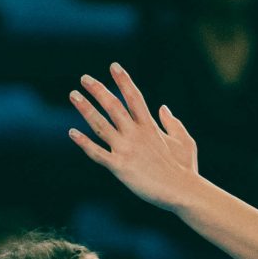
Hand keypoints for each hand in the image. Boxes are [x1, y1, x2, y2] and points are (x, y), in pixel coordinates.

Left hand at [70, 66, 200, 209]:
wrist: (182, 192)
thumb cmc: (185, 168)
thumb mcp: (184, 141)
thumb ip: (173, 123)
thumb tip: (163, 108)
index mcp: (150, 126)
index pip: (134, 97)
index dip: (123, 80)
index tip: (114, 66)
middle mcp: (136, 134)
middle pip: (113, 106)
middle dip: (98, 90)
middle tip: (84, 78)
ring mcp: (126, 150)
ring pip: (101, 124)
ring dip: (86, 109)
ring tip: (74, 95)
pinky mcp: (119, 167)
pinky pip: (97, 153)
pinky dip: (84, 143)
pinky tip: (72, 133)